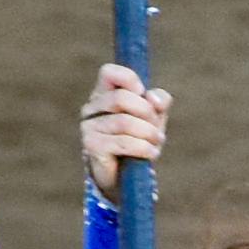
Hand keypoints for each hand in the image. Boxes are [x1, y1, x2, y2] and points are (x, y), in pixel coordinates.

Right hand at [79, 64, 169, 197]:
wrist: (125, 176)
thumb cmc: (138, 139)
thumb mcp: (154, 117)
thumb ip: (159, 101)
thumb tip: (153, 99)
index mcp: (103, 93)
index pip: (109, 72)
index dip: (130, 79)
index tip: (143, 93)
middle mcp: (91, 107)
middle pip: (121, 98)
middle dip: (146, 113)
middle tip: (156, 128)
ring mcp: (89, 127)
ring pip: (124, 122)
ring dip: (148, 133)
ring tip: (156, 142)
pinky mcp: (91, 146)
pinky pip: (122, 142)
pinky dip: (143, 148)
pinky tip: (152, 153)